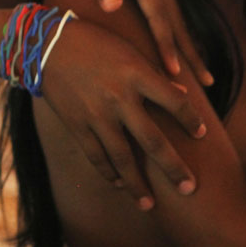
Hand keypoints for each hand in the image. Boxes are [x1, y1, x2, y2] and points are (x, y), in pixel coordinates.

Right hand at [42, 18, 205, 208]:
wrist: (44, 45)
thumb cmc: (92, 41)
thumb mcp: (127, 50)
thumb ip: (153, 73)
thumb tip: (181, 92)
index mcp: (136, 74)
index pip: (175, 102)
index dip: (191, 120)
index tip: (201, 134)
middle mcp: (119, 97)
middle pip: (154, 141)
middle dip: (174, 168)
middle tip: (190, 189)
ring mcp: (96, 114)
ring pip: (122, 158)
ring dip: (137, 185)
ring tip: (150, 205)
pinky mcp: (76, 124)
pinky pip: (95, 155)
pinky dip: (107, 172)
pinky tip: (118, 184)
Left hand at [67, 0, 212, 85]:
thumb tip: (112, 6)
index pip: (159, 16)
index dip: (166, 44)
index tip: (173, 71)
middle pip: (179, 20)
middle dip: (192, 53)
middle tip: (206, 84)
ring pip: (180, 17)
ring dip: (191, 46)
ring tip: (204, 76)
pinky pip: (173, 11)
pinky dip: (182, 33)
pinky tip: (190, 51)